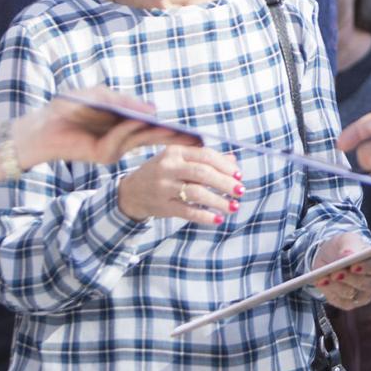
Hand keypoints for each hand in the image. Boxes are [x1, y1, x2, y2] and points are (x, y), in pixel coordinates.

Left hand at [13, 88, 200, 168]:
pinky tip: (136, 121)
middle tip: (196, 139)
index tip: (195, 134)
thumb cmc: (70, 108)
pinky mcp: (103, 155)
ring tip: (174, 130)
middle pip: (153, 138)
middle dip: (174, 138)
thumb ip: (126, 102)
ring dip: (156, 134)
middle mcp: (123, 140)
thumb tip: (153, 110)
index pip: (154, 129)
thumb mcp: (100, 96)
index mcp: (125, 126)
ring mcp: (114, 149)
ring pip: (140, 141)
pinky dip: (128, 130)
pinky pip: (120, 141)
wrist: (40, 126)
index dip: (174, 131)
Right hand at [117, 143, 242, 225]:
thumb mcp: (179, 160)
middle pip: (203, 173)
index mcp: (175, 152)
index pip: (205, 155)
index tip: (239, 175)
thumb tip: (233, 161)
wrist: (130, 193)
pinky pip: (187, 211)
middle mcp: (168, 167)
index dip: (225, 165)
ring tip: (233, 206)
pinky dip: (204, 216)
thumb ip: (204, 159)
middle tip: (241, 191)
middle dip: (225, 183)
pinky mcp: (162, 206)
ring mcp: (164, 187)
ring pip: (197, 193)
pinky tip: (217, 218)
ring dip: (218, 201)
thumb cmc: (162, 173)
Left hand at [312, 230, 370, 309]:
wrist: (332, 257)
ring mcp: (364, 295)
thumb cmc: (344, 246)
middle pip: (367, 285)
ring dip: (335, 285)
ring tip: (323, 276)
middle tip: (335, 272)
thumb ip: (348, 246)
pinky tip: (321, 282)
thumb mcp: (346, 240)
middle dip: (349, 278)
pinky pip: (339, 301)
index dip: (368, 267)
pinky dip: (328, 291)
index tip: (354, 265)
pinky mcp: (349, 303)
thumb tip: (347, 255)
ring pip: (350, 294)